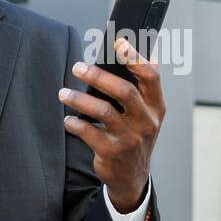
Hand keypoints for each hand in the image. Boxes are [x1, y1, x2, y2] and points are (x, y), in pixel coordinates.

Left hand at [58, 38, 164, 211]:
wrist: (132, 177)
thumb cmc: (136, 137)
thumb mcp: (148, 114)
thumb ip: (147, 89)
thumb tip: (151, 58)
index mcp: (156, 107)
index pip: (150, 77)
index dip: (135, 58)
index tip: (118, 42)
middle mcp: (146, 122)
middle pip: (124, 91)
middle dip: (98, 76)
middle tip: (78, 68)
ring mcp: (130, 138)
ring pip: (102, 111)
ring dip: (79, 99)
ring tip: (63, 93)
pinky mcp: (112, 152)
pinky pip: (89, 132)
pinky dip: (75, 123)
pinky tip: (68, 119)